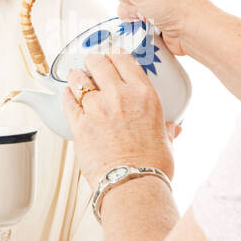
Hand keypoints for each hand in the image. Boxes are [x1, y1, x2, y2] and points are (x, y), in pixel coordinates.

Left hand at [61, 52, 175, 189]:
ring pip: (80, 79)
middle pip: (99, 63)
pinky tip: (68, 94)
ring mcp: (97, 108)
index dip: (115, 55)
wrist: (132, 184)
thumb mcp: (166, 142)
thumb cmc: (152, 166)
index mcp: (144, 95)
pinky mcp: (79, 124)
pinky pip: (68, 101)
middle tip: (91, 64)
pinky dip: (67, 95)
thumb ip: (166, 129)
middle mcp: (120, 96)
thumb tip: (173, 128)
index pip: (125, 60)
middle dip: (94, 62)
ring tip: (77, 77)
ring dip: (78, 76)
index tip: (111, 56)